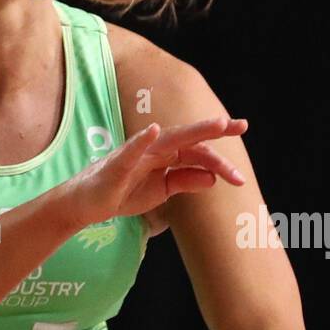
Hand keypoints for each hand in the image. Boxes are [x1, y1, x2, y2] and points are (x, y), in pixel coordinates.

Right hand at [62, 115, 248, 229]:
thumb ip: (185, 182)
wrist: (88, 205)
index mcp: (167, 157)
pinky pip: (132, 149)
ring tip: (216, 124)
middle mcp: (155, 149)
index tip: (241, 174)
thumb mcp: (162, 191)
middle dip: (215, 131)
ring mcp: (137, 153)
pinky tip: (155, 130)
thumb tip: (213, 178)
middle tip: (241, 125)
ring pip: (169, 139)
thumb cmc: (123, 193)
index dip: (220, 159)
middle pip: (189, 138)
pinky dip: (144, 139)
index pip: (198, 152)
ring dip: (192, 130)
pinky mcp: (118, 163)